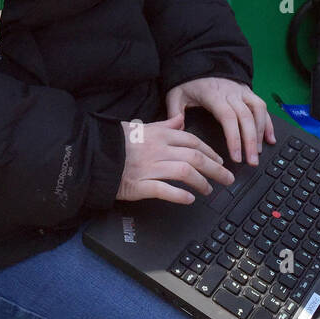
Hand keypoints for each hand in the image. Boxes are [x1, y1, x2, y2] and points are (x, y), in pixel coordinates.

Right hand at [116, 114, 235, 205]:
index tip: (220, 160)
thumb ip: (163, 125)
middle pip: (195, 157)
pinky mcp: (139, 185)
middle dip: (215, 169)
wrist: (91, 155)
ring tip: (210, 190)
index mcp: (158, 135)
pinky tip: (189, 199)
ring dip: (201, 182)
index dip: (210, 151)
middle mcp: (157, 149)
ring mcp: (149, 167)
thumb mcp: (140, 127)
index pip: (192, 140)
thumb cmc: (115, 142)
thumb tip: (181, 119)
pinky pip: (164, 190)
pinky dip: (179, 195)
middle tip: (228, 178)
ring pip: (184, 172)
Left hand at [164, 77, 275, 167]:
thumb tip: (180, 129)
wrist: (200, 60)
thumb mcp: (175, 93)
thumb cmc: (189, 81)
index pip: (228, 117)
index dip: (234, 138)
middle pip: (246, 118)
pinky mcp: (248, 92)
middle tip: (251, 161)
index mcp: (214, 95)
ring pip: (258, 111)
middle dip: (251, 142)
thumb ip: (174, 111)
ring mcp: (241, 92)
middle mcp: (231, 93)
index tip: (236, 156)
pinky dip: (268, 123)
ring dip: (261, 133)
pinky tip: (270, 139)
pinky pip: (262, 107)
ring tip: (258, 152)